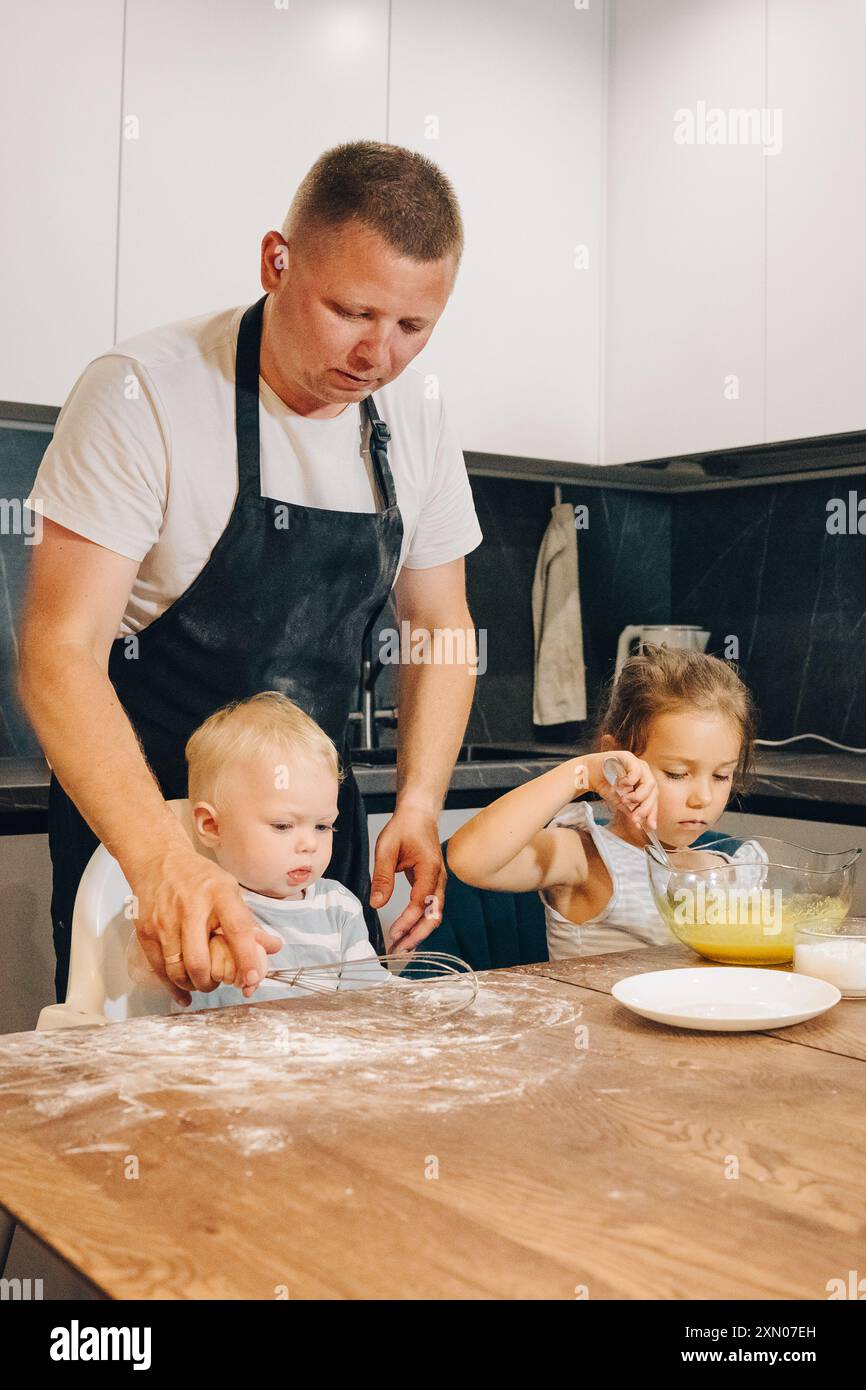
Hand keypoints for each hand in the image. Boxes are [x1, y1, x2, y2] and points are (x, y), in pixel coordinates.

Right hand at [127, 842, 283, 1005]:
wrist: (157, 860)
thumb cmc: (197, 877)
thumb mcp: (229, 889)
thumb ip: (248, 922)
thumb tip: (273, 947)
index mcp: (219, 894)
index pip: (237, 930)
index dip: (247, 959)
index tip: (253, 978)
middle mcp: (190, 908)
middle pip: (200, 961)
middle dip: (212, 982)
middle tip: (219, 982)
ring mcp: (164, 921)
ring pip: (178, 970)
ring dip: (193, 985)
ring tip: (202, 981)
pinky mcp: (146, 932)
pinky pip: (159, 970)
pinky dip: (173, 987)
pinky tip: (183, 992)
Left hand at [369, 806, 444, 952]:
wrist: (418, 815)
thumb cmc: (404, 828)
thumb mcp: (386, 849)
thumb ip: (382, 877)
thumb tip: (376, 903)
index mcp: (430, 868)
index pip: (421, 903)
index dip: (407, 921)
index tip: (393, 933)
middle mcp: (439, 879)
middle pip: (434, 916)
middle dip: (416, 936)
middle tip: (398, 950)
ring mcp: (438, 883)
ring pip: (433, 915)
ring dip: (418, 933)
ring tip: (401, 948)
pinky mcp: (432, 885)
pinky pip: (429, 909)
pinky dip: (419, 923)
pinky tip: (406, 933)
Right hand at [593, 750, 658, 832]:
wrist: (588, 775)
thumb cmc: (605, 785)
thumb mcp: (619, 801)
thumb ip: (630, 811)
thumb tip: (639, 825)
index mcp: (644, 782)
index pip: (653, 798)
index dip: (653, 812)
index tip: (651, 826)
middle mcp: (644, 773)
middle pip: (654, 792)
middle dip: (645, 807)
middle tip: (635, 817)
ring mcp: (638, 764)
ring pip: (649, 782)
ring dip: (638, 796)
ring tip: (625, 800)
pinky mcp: (629, 757)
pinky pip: (637, 771)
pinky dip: (631, 781)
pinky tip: (621, 785)